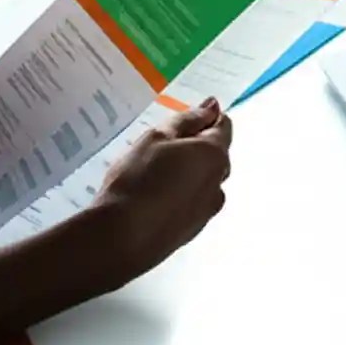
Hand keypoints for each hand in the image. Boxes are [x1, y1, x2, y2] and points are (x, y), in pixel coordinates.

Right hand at [92, 98, 232, 283]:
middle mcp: (218, 183)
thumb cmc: (138, 178)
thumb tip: (213, 107)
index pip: (223, 126)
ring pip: (203, 181)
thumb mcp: (157, 137)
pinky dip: (179, 195)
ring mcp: (207, 210)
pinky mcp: (192, 230)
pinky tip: (152, 197)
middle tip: (159, 146)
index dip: (205, 117)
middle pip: (214, 155)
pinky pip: (191, 202)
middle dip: (194, 146)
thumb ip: (188, 120)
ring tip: (152, 174)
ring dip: (187, 172)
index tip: (182, 118)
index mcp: (214, 155)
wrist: (122, 237)